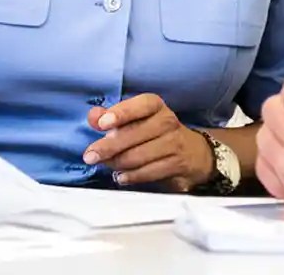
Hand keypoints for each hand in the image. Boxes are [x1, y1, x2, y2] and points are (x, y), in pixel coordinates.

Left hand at [83, 94, 213, 191]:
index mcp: (155, 106)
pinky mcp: (177, 164)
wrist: (193, 153)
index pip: (141, 105)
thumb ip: (112, 117)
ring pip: (139, 155)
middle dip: (109, 146)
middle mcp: (167, 121)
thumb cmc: (156, 133)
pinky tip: (121, 177)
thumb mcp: (136, 119)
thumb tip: (93, 116)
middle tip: (90, 156)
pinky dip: (132, 176)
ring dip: (118, 163)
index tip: (103, 124)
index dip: (122, 113)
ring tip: (107, 165)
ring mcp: (174, 143)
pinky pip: (149, 172)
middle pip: (135, 134)